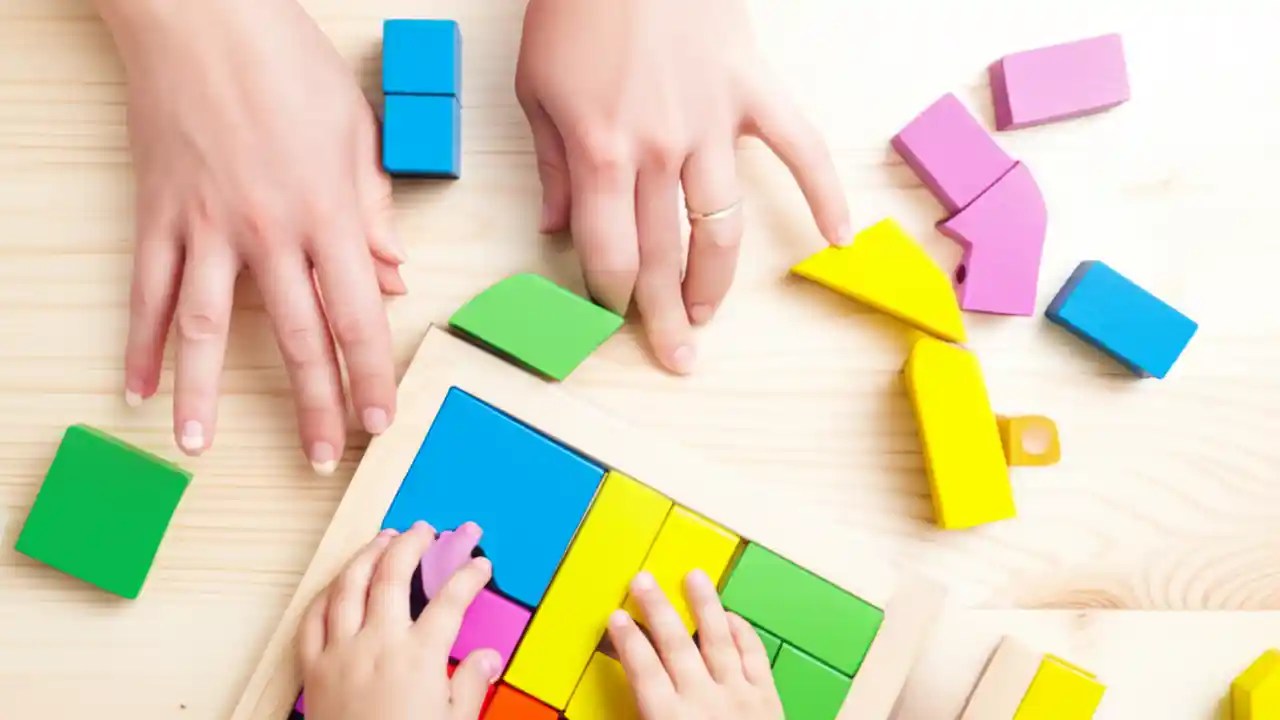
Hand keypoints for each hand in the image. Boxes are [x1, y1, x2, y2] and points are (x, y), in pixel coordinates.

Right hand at [95, 0, 401, 470]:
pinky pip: (148, 291)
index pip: (358, 317)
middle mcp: (270, 232)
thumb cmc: (287, 63)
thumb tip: (393, 275)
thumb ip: (373, 211)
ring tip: (197, 448)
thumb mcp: (355, 131)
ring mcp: (207, 226)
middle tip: (322, 457)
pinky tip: (138, 384)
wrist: (202, 15)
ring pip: (207, 328)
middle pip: (296, 337)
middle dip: (313, 405)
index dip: (370, 376)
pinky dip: (141, 340)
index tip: (379, 421)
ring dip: (204, 394)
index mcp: (329, 213)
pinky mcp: (159, 214)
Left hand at [298, 523, 501, 719]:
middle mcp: (378, 644)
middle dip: (412, 544)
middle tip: (424, 531)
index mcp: (419, 656)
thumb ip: (471, 685)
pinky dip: (326, 595)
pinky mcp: (313, 670)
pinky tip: (337, 586)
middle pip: (393, 575)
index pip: (450, 601)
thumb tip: (488, 658)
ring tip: (382, 538)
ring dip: (367, 555)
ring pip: (350, 586)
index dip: (469, 577)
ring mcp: (341, 653)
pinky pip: (313, 620)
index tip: (480, 566)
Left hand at [516, 0, 849, 373]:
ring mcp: (714, 125)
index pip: (610, 253)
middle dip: (662, 315)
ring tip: (707, 315)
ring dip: (715, 281)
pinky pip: (801, 151)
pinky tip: (838, 240)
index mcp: (602, 152)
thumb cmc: (575, 12)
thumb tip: (557, 228)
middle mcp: (661, 150)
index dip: (609, 295)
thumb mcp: (536, 90)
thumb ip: (552, 167)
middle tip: (672, 356)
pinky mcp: (754, 94)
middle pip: (663, 256)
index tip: (609, 313)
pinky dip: (824, 195)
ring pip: (722, 227)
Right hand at [607, 570, 783, 718]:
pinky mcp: (768, 701)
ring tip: (695, 575)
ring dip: (704, 605)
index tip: (615, 616)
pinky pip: (755, 658)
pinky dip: (744, 633)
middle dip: (656, 609)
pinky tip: (733, 616)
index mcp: (668, 719)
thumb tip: (616, 703)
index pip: (642, 669)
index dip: (627, 640)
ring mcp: (739, 698)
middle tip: (642, 578)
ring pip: (719, 640)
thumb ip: (644, 718)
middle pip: (675, 644)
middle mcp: (702, 702)